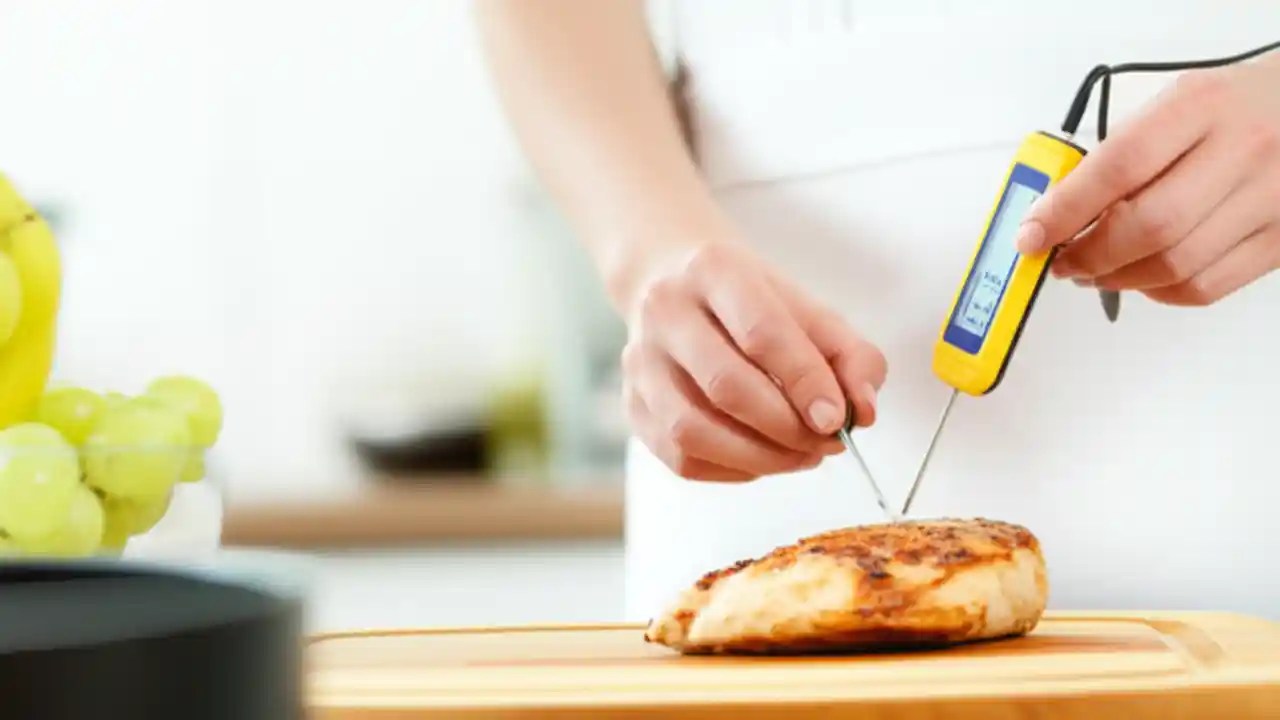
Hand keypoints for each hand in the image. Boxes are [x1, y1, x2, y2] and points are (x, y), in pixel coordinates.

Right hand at [620, 240, 886, 481]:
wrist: (674, 282)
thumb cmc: (748, 301)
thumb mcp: (806, 308)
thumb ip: (850, 355)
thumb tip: (862, 411)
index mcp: (714, 270)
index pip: (762, 333)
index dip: (805, 383)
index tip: (837, 420)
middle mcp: (666, 311)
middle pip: (726, 386)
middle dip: (787, 428)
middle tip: (825, 443)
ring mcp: (640, 360)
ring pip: (692, 431)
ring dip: (758, 457)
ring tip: (799, 456)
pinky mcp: (632, 403)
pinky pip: (679, 458)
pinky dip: (730, 470)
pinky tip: (760, 458)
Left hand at [1016, 56, 1279, 305]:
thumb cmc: (1237, 108)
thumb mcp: (1179, 103)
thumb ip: (1122, 152)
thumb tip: (1058, 209)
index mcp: (1202, 106)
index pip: (1118, 166)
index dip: (1064, 210)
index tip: (1031, 234)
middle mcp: (1243, 150)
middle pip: (1148, 227)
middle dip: (1087, 254)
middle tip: (1061, 259)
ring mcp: (1271, 200)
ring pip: (1174, 267)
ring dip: (1117, 278)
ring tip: (1092, 269)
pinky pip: (1205, 288)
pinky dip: (1158, 291)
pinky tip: (1141, 275)